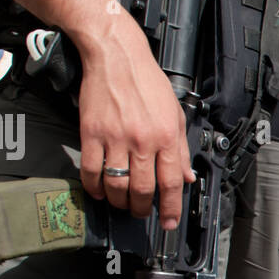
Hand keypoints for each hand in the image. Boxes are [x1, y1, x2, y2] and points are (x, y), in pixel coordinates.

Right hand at [75, 12, 193, 228]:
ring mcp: (115, 138)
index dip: (170, 208)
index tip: (169, 222)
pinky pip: (91, 171)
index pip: (171, 183)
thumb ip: (181, 148)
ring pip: (116, 186)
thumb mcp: (175, 114)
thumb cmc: (147, 82)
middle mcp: (142, 140)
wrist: (116, 56)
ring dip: (119, 202)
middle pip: (143, 190)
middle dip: (143, 209)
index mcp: (166, 136)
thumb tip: (187, 177)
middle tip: (142, 213)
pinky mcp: (91, 134)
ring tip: (122, 204)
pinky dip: (94, 187)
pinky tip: (99, 191)